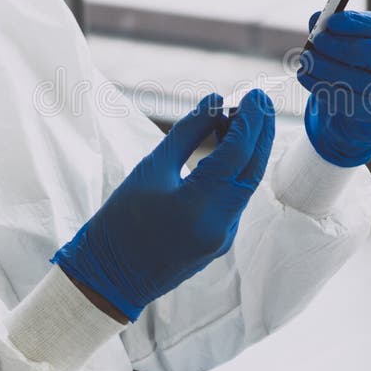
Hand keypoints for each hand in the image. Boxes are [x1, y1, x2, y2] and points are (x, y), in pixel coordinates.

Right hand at [53, 90, 275, 321]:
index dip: (248, 119)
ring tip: (235, 117)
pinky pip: (236, 198)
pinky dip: (236, 170)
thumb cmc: (120, 222)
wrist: (109, 277)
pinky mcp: (221, 241)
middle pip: (253, 168)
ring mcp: (224, 236)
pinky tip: (224, 149)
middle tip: (258, 99)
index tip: (251, 93)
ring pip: (248, 184)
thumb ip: (187, 133)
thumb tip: (215, 101)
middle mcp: (220, 224)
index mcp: (199, 205)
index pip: (238, 153)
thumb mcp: (150, 168)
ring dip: (249, 150)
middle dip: (261, 130)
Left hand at [298, 10, 370, 166]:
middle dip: (340, 46)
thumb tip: (317, 19)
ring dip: (325, 67)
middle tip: (317, 40)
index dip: (355, 24)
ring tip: (307, 58)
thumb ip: (343, 28)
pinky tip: (307, 76)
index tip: (329, 22)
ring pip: (357, 80)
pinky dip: (322, 87)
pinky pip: (347, 102)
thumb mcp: (365, 40)